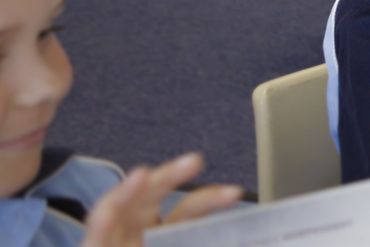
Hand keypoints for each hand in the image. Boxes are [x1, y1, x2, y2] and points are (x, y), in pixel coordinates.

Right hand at [82, 153, 242, 246]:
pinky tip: (109, 213)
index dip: (207, 198)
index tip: (233, 193)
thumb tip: (244, 239)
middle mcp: (135, 233)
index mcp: (163, 234)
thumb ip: (205, 238)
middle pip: (150, 197)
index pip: (186, 209)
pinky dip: (101, 224)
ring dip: (127, 191)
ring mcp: (111, 241)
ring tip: (142, 175)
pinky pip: (95, 238)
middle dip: (170, 177)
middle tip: (192, 161)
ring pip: (115, 208)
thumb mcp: (187, 243)